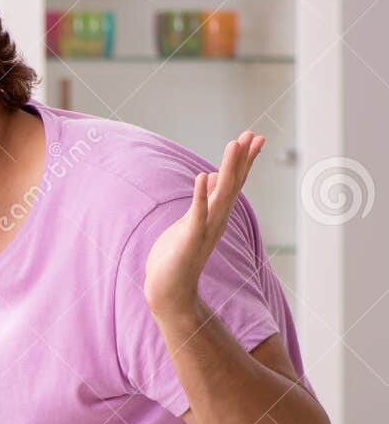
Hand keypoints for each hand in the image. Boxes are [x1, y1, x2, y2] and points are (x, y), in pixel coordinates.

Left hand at [144, 130, 264, 317]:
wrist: (169, 289)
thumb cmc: (178, 255)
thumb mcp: (192, 221)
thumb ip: (205, 201)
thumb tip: (215, 176)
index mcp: (216, 215)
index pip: (234, 182)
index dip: (244, 159)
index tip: (254, 137)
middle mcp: (216, 220)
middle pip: (233, 184)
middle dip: (243, 158)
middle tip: (254, 134)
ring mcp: (205, 229)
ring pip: (221, 194)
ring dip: (228, 169)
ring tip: (234, 145)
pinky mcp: (189, 238)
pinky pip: (197, 214)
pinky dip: (200, 196)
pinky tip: (203, 176)